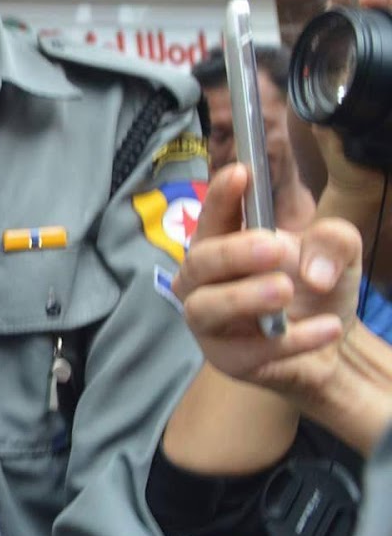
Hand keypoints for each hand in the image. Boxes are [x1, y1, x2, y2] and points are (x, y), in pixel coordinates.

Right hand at [175, 162, 362, 402]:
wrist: (330, 345)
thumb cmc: (316, 288)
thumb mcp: (338, 254)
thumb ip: (333, 241)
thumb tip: (312, 272)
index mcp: (223, 244)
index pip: (212, 217)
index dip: (221, 196)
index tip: (241, 174)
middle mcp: (203, 281)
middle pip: (197, 262)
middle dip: (232, 253)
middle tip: (274, 246)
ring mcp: (210, 322)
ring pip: (203, 308)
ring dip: (243, 297)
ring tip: (285, 290)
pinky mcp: (227, 360)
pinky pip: (249, 351)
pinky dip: (291, 340)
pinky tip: (329, 329)